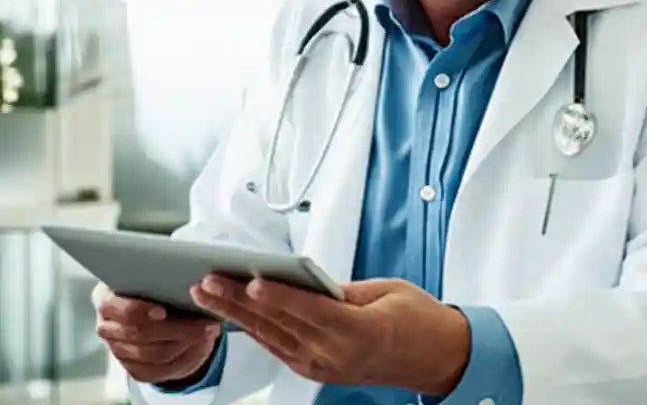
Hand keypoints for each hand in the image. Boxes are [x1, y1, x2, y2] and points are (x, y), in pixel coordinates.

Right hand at [93, 281, 221, 384]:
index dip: (138, 311)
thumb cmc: (159, 286)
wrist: (160, 311)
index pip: (114, 307)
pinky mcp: (133, 368)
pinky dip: (183, 358)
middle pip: (140, 334)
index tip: (162, 311)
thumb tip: (191, 278)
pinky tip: (201, 345)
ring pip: (153, 353)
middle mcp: (107, 325)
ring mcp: (117, 349)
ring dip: (185, 343)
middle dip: (178, 329)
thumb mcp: (158, 276)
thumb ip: (163, 277)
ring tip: (209, 331)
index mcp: (106, 297)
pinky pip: (158, 370)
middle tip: (207, 323)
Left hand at [191, 275, 470, 393]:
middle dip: (239, 301)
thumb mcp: (387, 291)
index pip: (309, 310)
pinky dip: (254, 328)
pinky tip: (232, 313)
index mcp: (360, 332)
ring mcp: (323, 366)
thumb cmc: (418, 319)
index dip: (278, 295)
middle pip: (280, 323)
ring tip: (208, 294)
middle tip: (209, 281)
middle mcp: (336, 354)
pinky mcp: (315, 370)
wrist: (434, 358)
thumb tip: (304, 281)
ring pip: (270, 336)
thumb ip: (343, 289)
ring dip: (236, 314)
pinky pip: (278, 346)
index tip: (251, 280)